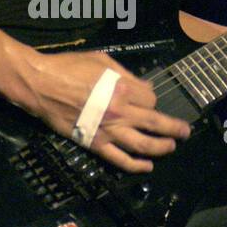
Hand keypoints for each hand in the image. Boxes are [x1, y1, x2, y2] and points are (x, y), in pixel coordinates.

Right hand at [24, 48, 190, 172]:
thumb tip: (144, 87)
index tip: (148, 99)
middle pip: (156, 123)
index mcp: (122, 89)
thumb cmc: (69, 67)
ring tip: (171, 147)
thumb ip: (126, 74)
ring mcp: (108, 131)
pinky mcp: (95, 144)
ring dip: (161, 148)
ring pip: (143, 145)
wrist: (41, 85)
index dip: (153, 99)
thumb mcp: (101, 60)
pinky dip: (136, 166)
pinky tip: (147, 167)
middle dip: (174, 128)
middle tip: (185, 131)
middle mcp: (120, 112)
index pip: (151, 99)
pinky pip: (119, 159)